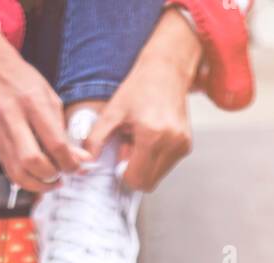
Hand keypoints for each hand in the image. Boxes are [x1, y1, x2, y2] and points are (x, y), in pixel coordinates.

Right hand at [0, 7, 87, 192]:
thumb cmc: (24, 83)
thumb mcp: (50, 99)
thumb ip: (65, 132)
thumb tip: (82, 159)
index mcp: (33, 103)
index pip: (55, 143)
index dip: (70, 162)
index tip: (77, 166)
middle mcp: (14, 120)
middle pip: (33, 161)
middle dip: (52, 174)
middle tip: (63, 173)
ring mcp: (2, 135)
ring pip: (19, 173)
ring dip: (39, 184)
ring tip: (52, 180)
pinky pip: (11, 173)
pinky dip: (28, 181)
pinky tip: (38, 177)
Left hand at [86, 10, 201, 191]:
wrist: (167, 69)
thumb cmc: (140, 87)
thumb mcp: (112, 111)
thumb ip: (96, 138)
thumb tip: (87, 160)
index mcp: (152, 136)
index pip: (136, 179)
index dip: (124, 172)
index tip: (122, 153)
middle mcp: (170, 142)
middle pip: (147, 183)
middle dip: (135, 171)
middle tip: (130, 146)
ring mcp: (181, 145)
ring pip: (157, 176)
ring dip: (145, 165)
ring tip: (141, 139)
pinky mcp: (186, 145)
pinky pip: (166, 166)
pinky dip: (155, 158)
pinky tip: (152, 137)